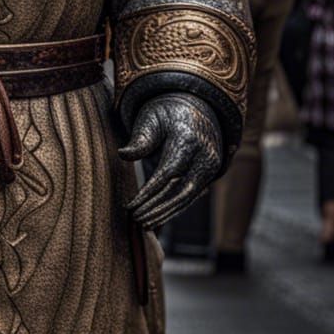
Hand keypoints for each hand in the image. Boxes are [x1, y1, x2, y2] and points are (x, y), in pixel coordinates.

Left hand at [119, 94, 222, 230]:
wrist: (194, 110)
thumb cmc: (166, 114)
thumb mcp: (151, 118)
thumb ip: (141, 138)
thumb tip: (123, 154)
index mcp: (189, 139)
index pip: (168, 173)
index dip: (149, 192)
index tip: (131, 205)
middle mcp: (205, 156)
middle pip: (181, 190)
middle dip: (157, 208)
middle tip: (136, 219)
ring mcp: (210, 167)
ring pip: (188, 198)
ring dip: (165, 213)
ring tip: (143, 224)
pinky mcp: (208, 176)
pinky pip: (191, 197)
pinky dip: (174, 209)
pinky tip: (157, 218)